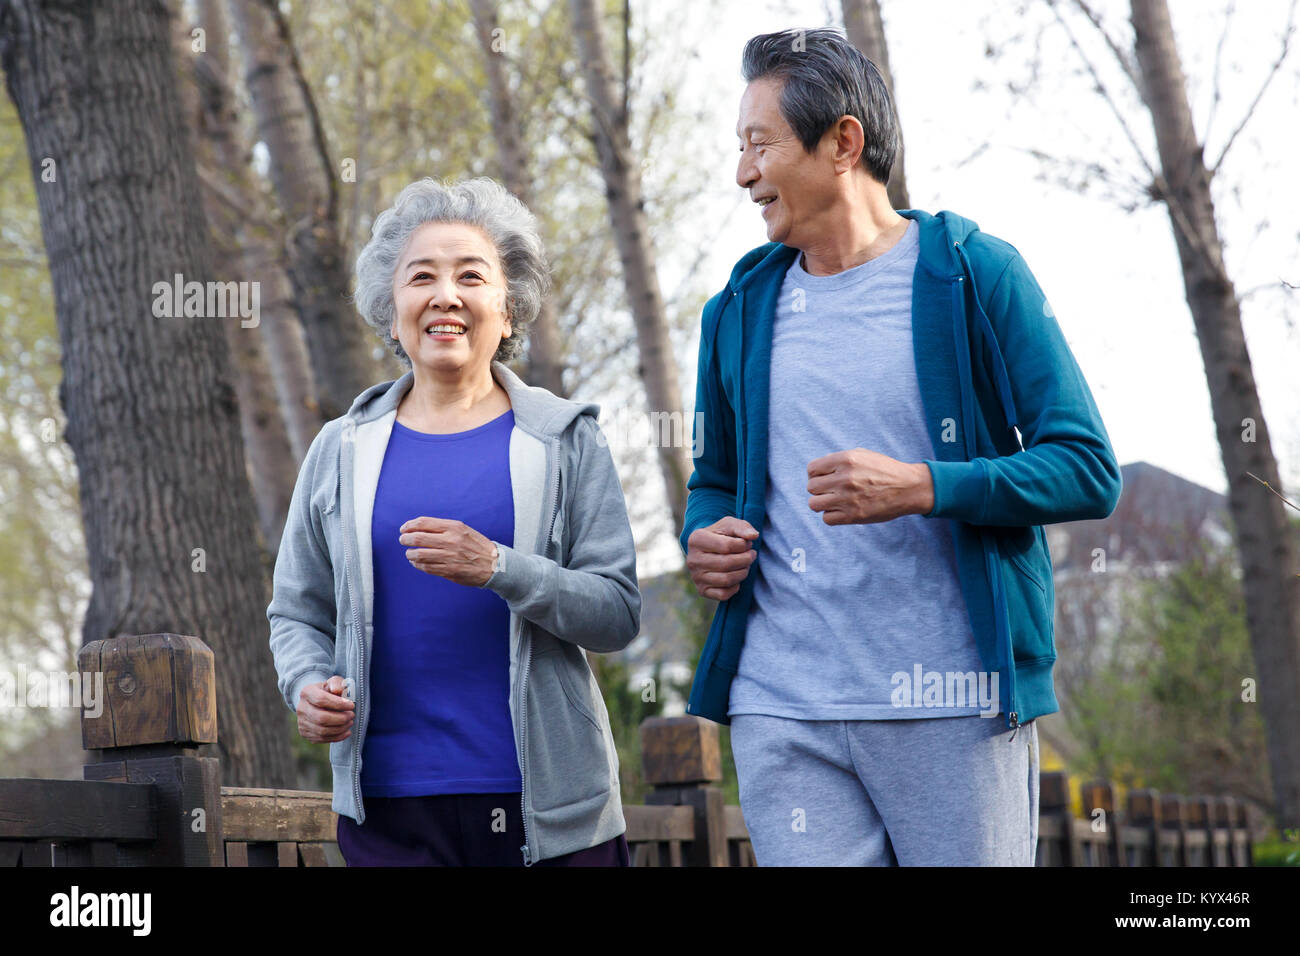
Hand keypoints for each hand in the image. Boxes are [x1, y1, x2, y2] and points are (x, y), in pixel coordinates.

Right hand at [296, 676, 353, 742]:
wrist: (317, 702)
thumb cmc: (329, 691)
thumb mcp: (334, 682)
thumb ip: (337, 683)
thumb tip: (337, 690)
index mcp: (306, 692)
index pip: (321, 700)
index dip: (338, 704)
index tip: (351, 705)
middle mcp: (301, 708)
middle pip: (321, 718)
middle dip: (341, 718)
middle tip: (352, 715)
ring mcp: (302, 722)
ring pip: (322, 731)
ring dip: (340, 728)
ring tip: (350, 722)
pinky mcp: (305, 733)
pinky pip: (322, 739)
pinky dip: (337, 737)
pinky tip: (346, 732)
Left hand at [399, 516, 496, 585]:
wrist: (494, 564)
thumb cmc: (477, 546)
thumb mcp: (463, 530)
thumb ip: (443, 528)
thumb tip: (419, 528)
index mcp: (454, 527)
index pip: (423, 523)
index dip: (409, 526)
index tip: (404, 529)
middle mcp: (451, 540)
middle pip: (418, 538)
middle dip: (405, 539)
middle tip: (403, 540)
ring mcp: (449, 556)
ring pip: (419, 554)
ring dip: (410, 554)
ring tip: (409, 553)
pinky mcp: (449, 570)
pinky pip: (426, 567)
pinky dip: (417, 564)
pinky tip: (417, 562)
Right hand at [686, 516, 758, 600]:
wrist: (708, 550)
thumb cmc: (721, 535)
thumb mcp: (729, 525)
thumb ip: (742, 527)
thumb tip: (754, 535)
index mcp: (696, 539)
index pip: (727, 546)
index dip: (743, 545)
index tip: (748, 544)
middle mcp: (693, 559)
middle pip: (727, 563)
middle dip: (746, 559)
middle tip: (751, 555)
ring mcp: (696, 577)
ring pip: (727, 580)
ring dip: (743, 572)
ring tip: (746, 565)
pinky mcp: (702, 590)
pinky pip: (724, 594)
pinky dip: (735, 587)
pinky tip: (736, 577)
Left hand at [806, 449, 933, 524]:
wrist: (909, 488)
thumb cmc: (884, 470)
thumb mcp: (862, 455)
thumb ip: (838, 460)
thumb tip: (817, 470)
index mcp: (846, 459)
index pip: (812, 469)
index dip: (816, 474)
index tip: (825, 478)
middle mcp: (845, 478)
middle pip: (811, 487)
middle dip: (819, 489)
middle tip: (831, 490)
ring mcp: (848, 498)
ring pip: (814, 504)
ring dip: (821, 503)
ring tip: (833, 501)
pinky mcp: (854, 516)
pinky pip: (827, 519)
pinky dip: (831, 516)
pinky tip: (841, 510)